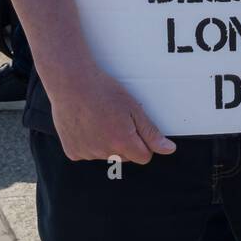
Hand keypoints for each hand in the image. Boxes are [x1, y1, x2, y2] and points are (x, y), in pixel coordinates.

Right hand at [45, 64, 175, 162]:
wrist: (71, 83)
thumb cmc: (104, 91)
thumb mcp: (133, 107)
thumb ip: (151, 132)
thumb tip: (169, 149)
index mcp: (122, 142)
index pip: (144, 157)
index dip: (144, 142)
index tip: (135, 127)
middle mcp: (104, 153)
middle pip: (125, 157)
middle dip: (125, 143)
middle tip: (116, 119)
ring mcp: (86, 154)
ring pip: (106, 155)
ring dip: (106, 143)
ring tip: (98, 119)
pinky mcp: (72, 152)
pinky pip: (87, 153)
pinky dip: (88, 142)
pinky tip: (85, 124)